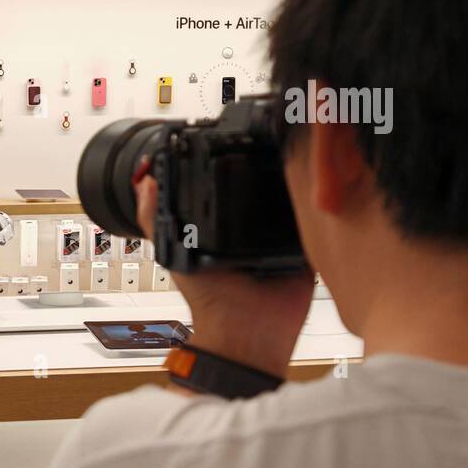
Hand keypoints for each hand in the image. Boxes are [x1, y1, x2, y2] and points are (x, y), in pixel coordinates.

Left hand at [134, 157, 313, 377]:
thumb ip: (155, 218)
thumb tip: (146, 180)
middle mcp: (257, 222)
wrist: (244, 331)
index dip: (236, 157)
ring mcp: (286, 233)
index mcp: (226, 220)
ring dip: (300, 180)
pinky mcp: (309, 246)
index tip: (238, 136)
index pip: (235, 179)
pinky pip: (322, 219)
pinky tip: (320, 186)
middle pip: (270, 182)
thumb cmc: (208, 297)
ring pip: (298, 195)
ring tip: (298, 158)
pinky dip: (321, 205)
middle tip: (273, 141)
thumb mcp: (173, 251)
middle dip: (273, 162)